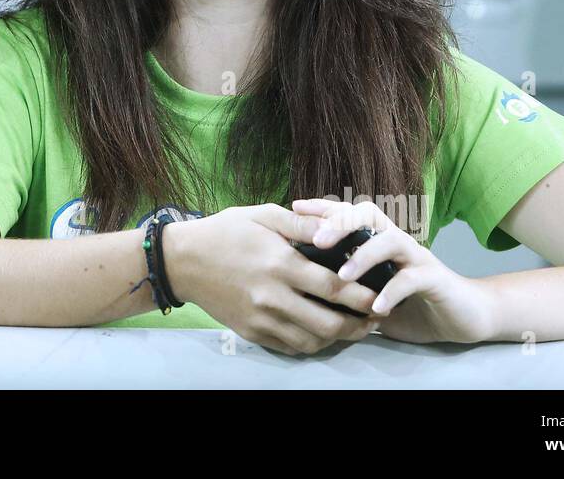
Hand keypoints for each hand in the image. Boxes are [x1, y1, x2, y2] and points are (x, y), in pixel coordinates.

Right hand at [163, 203, 381, 355]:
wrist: (182, 261)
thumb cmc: (225, 231)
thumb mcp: (263, 215)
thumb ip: (301, 223)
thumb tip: (336, 226)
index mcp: (280, 264)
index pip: (333, 287)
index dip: (362, 297)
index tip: (380, 298)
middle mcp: (272, 296)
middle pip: (328, 323)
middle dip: (358, 325)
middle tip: (375, 319)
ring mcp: (261, 319)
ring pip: (312, 341)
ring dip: (338, 338)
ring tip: (354, 328)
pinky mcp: (251, 332)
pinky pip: (290, 347)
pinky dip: (312, 344)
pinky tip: (322, 333)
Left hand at [291, 198, 497, 343]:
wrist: (464, 316)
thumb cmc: (412, 303)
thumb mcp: (371, 293)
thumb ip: (346, 287)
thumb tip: (304, 287)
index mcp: (380, 240)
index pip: (350, 213)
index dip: (324, 207)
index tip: (295, 206)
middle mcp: (398, 242)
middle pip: (370, 214)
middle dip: (341, 222)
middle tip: (317, 240)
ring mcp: (417, 258)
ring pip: (391, 241)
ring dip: (365, 255)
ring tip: (343, 275)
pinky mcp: (435, 279)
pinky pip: (412, 279)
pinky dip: (393, 292)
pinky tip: (376, 308)